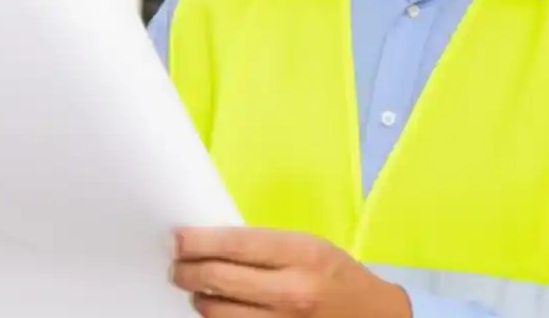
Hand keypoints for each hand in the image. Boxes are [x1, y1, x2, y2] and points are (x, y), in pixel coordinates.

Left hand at [170, 227, 410, 316]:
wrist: (373, 317)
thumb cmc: (336, 275)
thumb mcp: (308, 246)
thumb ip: (264, 244)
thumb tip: (210, 243)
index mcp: (301, 254)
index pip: (235, 245)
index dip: (197, 241)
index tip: (175, 239)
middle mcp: (291, 291)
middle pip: (218, 280)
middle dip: (186, 270)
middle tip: (176, 265)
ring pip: (215, 312)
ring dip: (198, 298)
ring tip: (196, 288)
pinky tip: (216, 307)